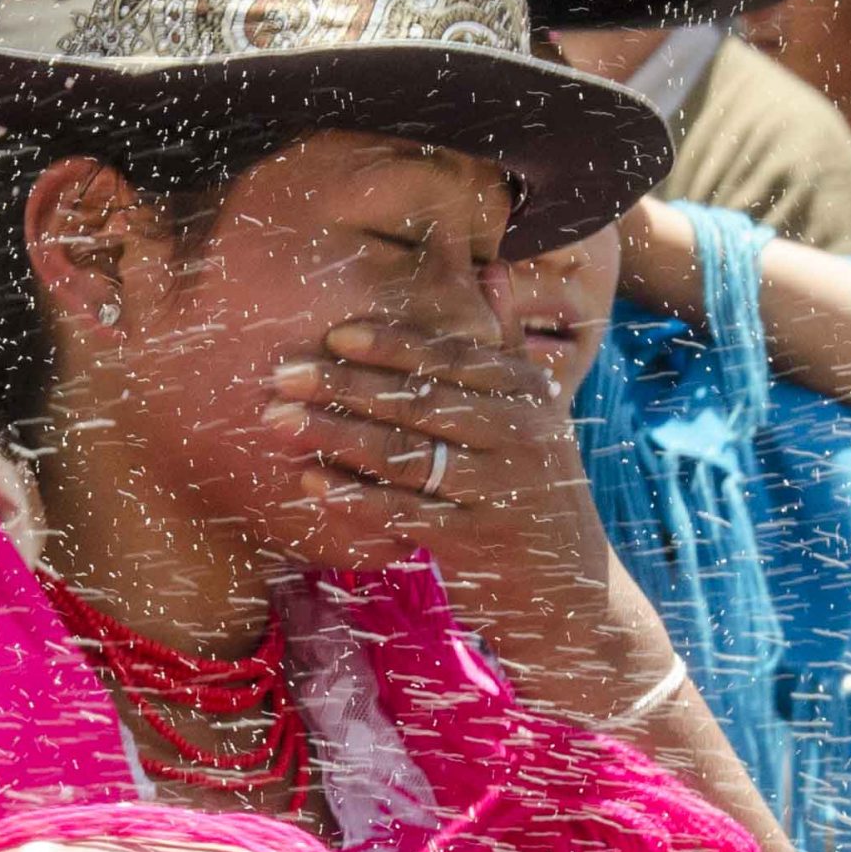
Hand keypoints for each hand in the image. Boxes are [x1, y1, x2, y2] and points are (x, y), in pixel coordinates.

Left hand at [262, 318, 609, 635]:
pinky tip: (309, 481)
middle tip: (283, 374)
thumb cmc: (536, 487)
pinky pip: (401, 513)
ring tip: (280, 419)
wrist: (570, 587)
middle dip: (344, 386)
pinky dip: (353, 496)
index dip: (391, 343)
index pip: (450, 358)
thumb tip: (490, 264)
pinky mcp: (474, 543)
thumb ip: (507, 342)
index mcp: (528, 394)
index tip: (335, 333)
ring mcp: (497, 491)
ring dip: (334, 435)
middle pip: (417, 402)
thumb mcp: (539, 410)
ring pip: (403, 455)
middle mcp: (519, 436)